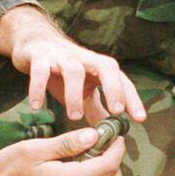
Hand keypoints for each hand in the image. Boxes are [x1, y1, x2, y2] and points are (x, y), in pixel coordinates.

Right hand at [0, 5, 146, 121]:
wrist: (34, 42)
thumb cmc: (63, 69)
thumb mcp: (83, 90)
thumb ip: (96, 109)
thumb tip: (110, 133)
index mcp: (98, 67)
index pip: (121, 80)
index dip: (132, 98)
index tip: (140, 118)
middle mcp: (84, 58)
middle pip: (106, 67)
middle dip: (114, 88)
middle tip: (116, 111)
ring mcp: (62, 55)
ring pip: (74, 71)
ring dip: (75, 94)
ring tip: (74, 117)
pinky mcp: (40, 55)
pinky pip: (41, 71)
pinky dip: (39, 88)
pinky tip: (37, 106)